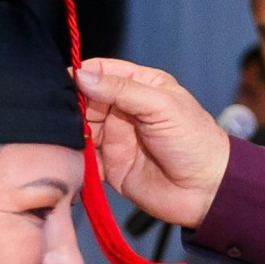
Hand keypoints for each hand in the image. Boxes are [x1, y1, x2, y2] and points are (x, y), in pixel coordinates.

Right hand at [74, 58, 229, 228]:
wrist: (207, 191)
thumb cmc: (195, 142)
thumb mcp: (161, 105)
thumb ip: (121, 90)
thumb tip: (82, 76)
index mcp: (140, 87)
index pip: (102, 72)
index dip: (82, 74)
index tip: (62, 80)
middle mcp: (124, 111)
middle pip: (85, 100)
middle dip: (70, 105)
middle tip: (57, 113)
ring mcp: (115, 139)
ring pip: (79, 130)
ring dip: (68, 132)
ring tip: (59, 135)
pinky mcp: (110, 167)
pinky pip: (83, 160)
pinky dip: (73, 159)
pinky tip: (65, 157)